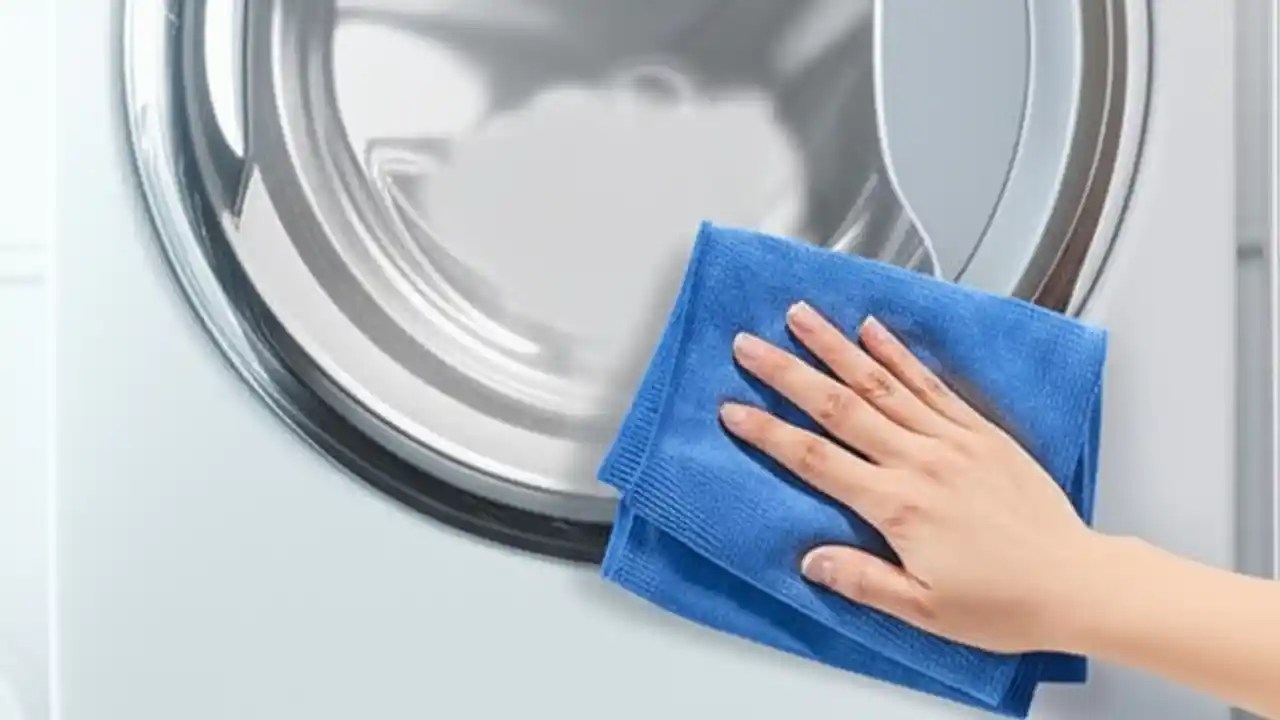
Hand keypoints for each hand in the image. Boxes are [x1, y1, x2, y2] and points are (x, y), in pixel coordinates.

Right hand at [718, 302, 1100, 653]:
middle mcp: (921, 461)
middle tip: (749, 344)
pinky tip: (872, 330)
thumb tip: (812, 559)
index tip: (734, 410)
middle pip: (839, 406)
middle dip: (788, 372)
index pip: (816, 459)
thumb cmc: (1003, 601)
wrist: (1075, 582)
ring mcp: (951, 440)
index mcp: (898, 505)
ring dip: (835, 346)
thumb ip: (863, 579)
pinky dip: (899, 354)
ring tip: (800, 315)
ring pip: (881, 382)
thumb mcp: (923, 608)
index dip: (770, 432)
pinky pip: (931, 384)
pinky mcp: (980, 432)